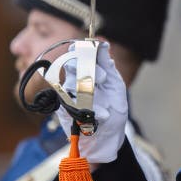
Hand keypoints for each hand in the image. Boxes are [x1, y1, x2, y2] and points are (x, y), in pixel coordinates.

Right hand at [55, 41, 126, 163]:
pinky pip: (73, 105)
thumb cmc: (113, 108)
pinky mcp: (65, 111)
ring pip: (71, 85)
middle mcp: (75, 81)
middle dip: (88, 69)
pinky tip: (103, 116)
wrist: (110, 136)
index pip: (79, 53)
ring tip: (106, 106)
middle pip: (72, 65)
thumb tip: (102, 43)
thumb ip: (107, 65)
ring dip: (91, 94)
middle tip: (104, 78)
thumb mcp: (115, 84)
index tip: (94, 47)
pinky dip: (91, 111)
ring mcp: (69, 96)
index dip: (84, 49)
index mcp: (87, 71)